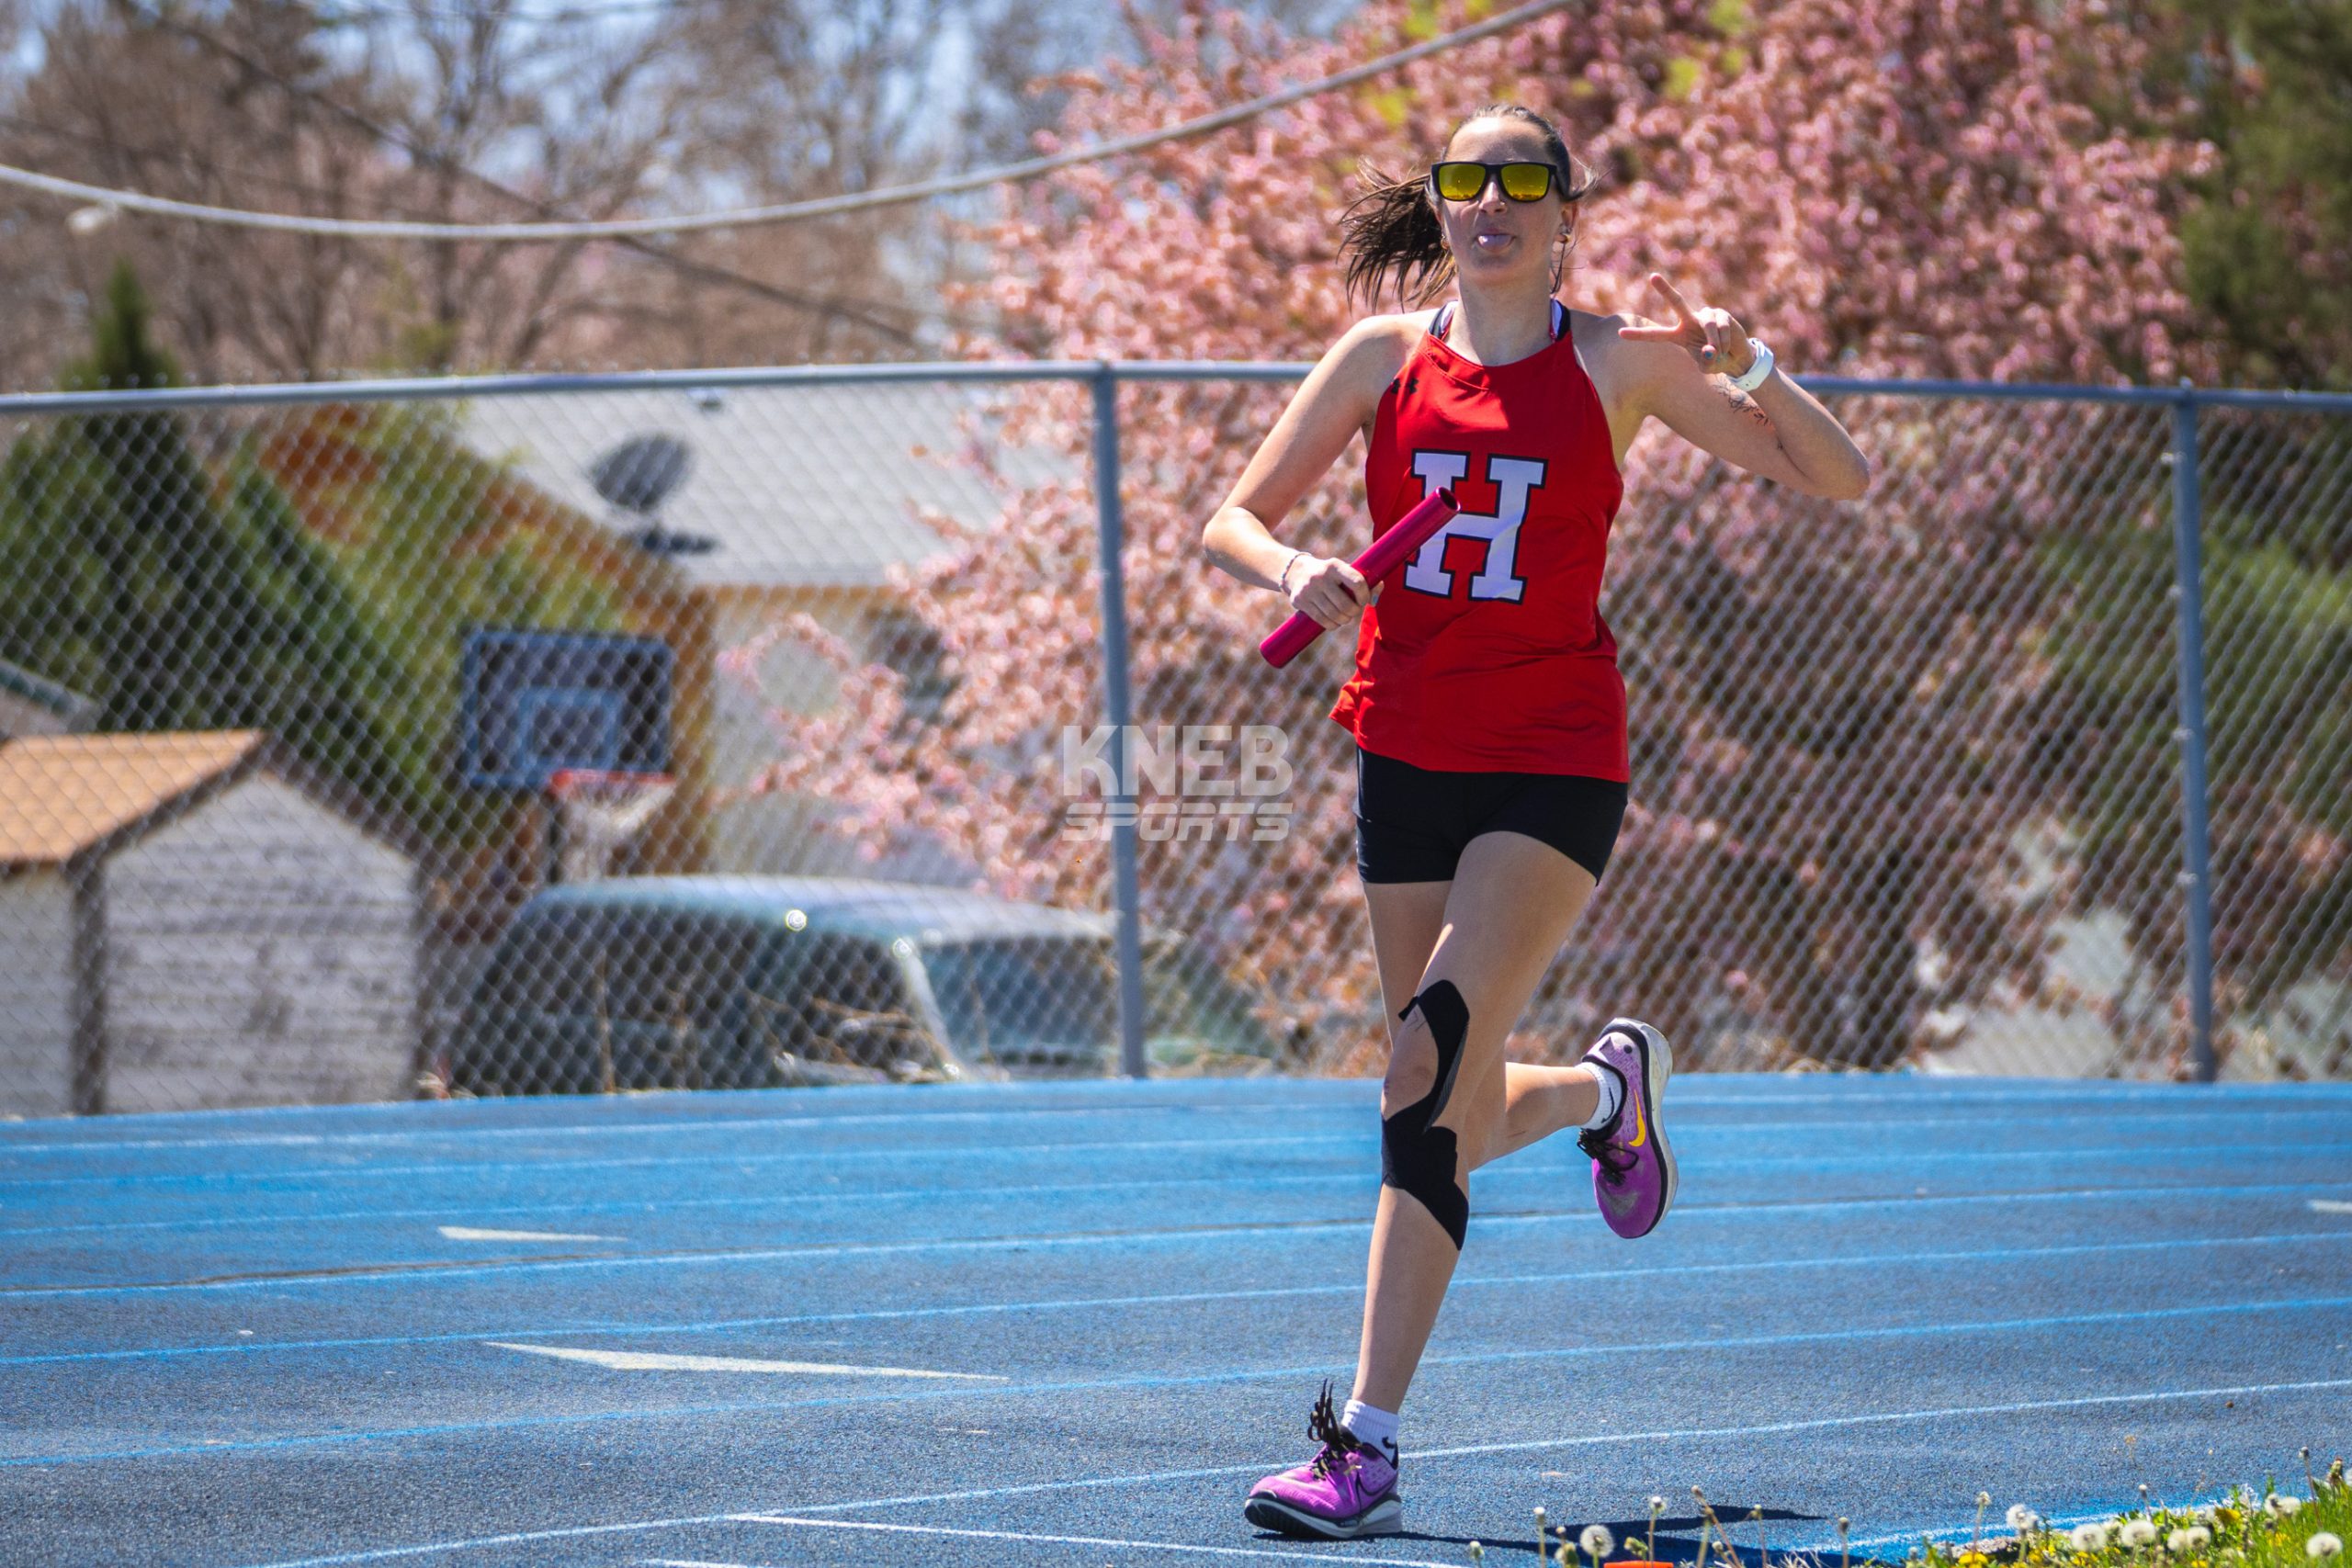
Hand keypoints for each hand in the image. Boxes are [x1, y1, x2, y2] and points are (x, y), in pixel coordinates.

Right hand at [1285, 552, 1379, 630]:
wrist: (1298, 572)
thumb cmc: (1331, 576)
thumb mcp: (1345, 572)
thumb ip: (1367, 582)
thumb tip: (1374, 601)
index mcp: (1335, 565)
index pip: (1357, 583)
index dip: (1364, 596)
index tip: (1364, 601)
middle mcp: (1320, 576)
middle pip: (1346, 604)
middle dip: (1354, 612)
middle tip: (1354, 611)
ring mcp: (1308, 589)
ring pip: (1334, 615)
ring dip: (1344, 620)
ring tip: (1345, 617)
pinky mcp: (1299, 600)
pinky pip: (1322, 620)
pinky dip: (1332, 625)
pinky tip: (1334, 622)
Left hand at [1618, 271, 1756, 378]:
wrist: (1735, 356)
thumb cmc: (1715, 360)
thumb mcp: (1708, 366)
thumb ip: (1705, 361)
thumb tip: (1709, 350)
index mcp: (1678, 335)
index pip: (1655, 334)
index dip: (1638, 334)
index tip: (1619, 333)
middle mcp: (1688, 320)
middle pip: (1676, 301)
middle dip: (1665, 289)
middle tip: (1653, 276)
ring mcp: (1705, 315)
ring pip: (1708, 326)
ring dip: (1715, 344)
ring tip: (1718, 352)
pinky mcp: (1720, 314)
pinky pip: (1721, 328)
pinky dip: (1724, 341)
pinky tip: (1726, 346)